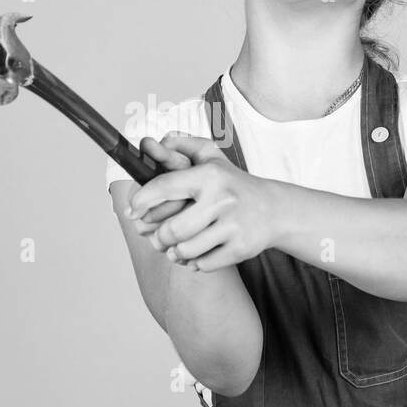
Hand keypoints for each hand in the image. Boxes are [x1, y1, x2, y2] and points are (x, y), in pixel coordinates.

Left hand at [127, 132, 278, 271]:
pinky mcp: (241, 248)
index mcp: (209, 175)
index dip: (141, 200)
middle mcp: (222, 199)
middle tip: (156, 237)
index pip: (165, 187)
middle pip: (172, 229)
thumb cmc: (233, 183)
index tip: (131, 211)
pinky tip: (194, 256)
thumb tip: (150, 142)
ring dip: (174, 252)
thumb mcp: (211, 157)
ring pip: (185, 250)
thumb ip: (181, 144)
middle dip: (158, 237)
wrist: (274, 209)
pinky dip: (193, 263)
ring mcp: (233, 226)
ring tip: (174, 248)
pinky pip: (203, 264)